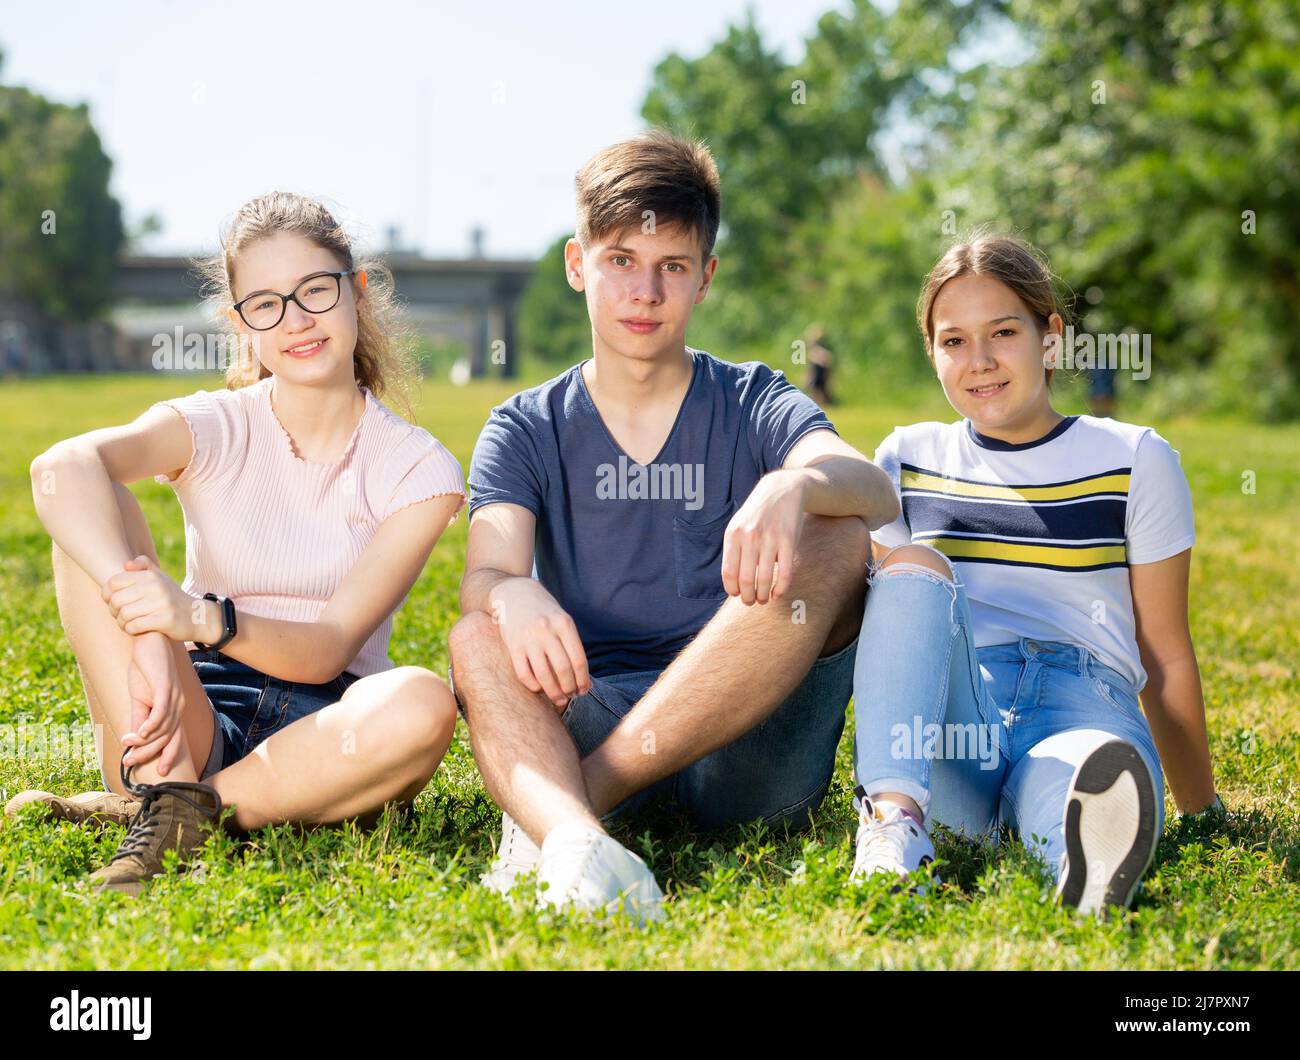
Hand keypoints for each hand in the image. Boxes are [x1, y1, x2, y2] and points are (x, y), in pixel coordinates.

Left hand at [102, 555, 206, 640]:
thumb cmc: (172, 598)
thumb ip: (144, 566)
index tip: (111, 602)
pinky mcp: (165, 620)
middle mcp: (156, 587)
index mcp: (151, 576)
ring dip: (121, 623)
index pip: (113, 582)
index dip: (106, 594)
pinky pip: (135, 626)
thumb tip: (125, 565)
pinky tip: (135, 630)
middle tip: (119, 615)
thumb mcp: (161, 578)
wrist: (199, 616)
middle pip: (116, 600)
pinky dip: (130, 630)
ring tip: (127, 623)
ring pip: (124, 614)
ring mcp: (162, 603)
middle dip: (113, 611)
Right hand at [121, 631, 186, 776]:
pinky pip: (161, 711)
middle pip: (169, 738)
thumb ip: (139, 718)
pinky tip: (138, 735)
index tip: (156, 772)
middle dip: (150, 754)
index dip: (168, 756)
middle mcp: (178, 705)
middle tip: (129, 764)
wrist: (149, 640)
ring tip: (128, 750)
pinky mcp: (166, 687)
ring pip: (164, 728)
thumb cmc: (145, 668)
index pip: (174, 738)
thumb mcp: (139, 697)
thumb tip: (134, 739)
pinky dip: (150, 726)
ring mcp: (174, 696)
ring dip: (145, 742)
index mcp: (174, 710)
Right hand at [490, 578, 590, 710]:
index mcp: (564, 624)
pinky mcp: (513, 645)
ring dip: (553, 692)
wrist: (514, 592)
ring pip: (544, 675)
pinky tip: (539, 689)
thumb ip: (572, 646)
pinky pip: (524, 673)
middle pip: (563, 670)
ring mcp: (529, 638)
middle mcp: (547, 631)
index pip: (579, 660)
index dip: (583, 680)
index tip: (584, 690)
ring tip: (559, 699)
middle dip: (569, 688)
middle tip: (571, 695)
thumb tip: (586, 680)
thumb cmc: (543, 611)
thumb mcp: (561, 620)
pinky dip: (533, 686)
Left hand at [721, 469, 807, 603]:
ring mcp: (770, 539)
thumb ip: (733, 551)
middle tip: (750, 602)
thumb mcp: (738, 526)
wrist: (782, 490)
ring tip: (763, 600)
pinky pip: (785, 573)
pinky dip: (780, 589)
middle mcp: (750, 537)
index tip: (736, 594)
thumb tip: (732, 583)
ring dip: (763, 596)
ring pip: (764, 579)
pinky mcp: (789, 541)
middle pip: (745, 579)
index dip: (732, 589)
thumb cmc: (756, 514)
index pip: (728, 572)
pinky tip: (777, 593)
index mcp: (734, 534)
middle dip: (748, 597)